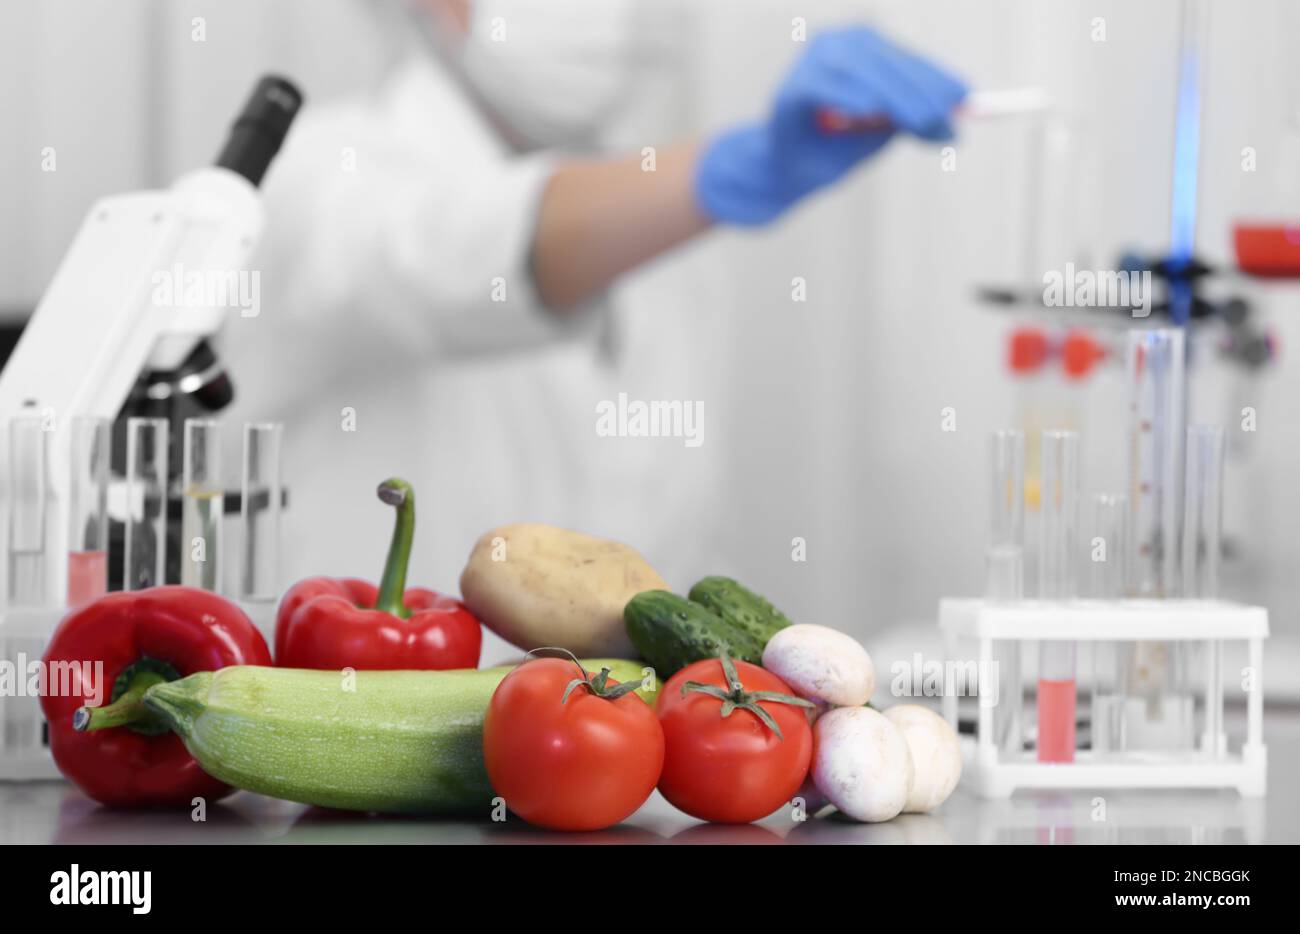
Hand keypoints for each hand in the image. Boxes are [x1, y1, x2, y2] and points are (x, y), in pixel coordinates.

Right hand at [695, 26, 967, 224]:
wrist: (786, 172)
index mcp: (861, 47)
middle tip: (946, 116)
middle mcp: (837, 43)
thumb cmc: (833, 147)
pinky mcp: (793, 87)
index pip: (905, 58)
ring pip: (862, 72)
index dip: (937, 76)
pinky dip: (848, 98)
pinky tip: (870, 112)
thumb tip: (956, 120)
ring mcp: (812, 61)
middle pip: (887, 62)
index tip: (966, 94)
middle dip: (921, 91)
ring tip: (920, 121)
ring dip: (895, 98)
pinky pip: (825, 87)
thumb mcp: (882, 132)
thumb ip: (912, 118)